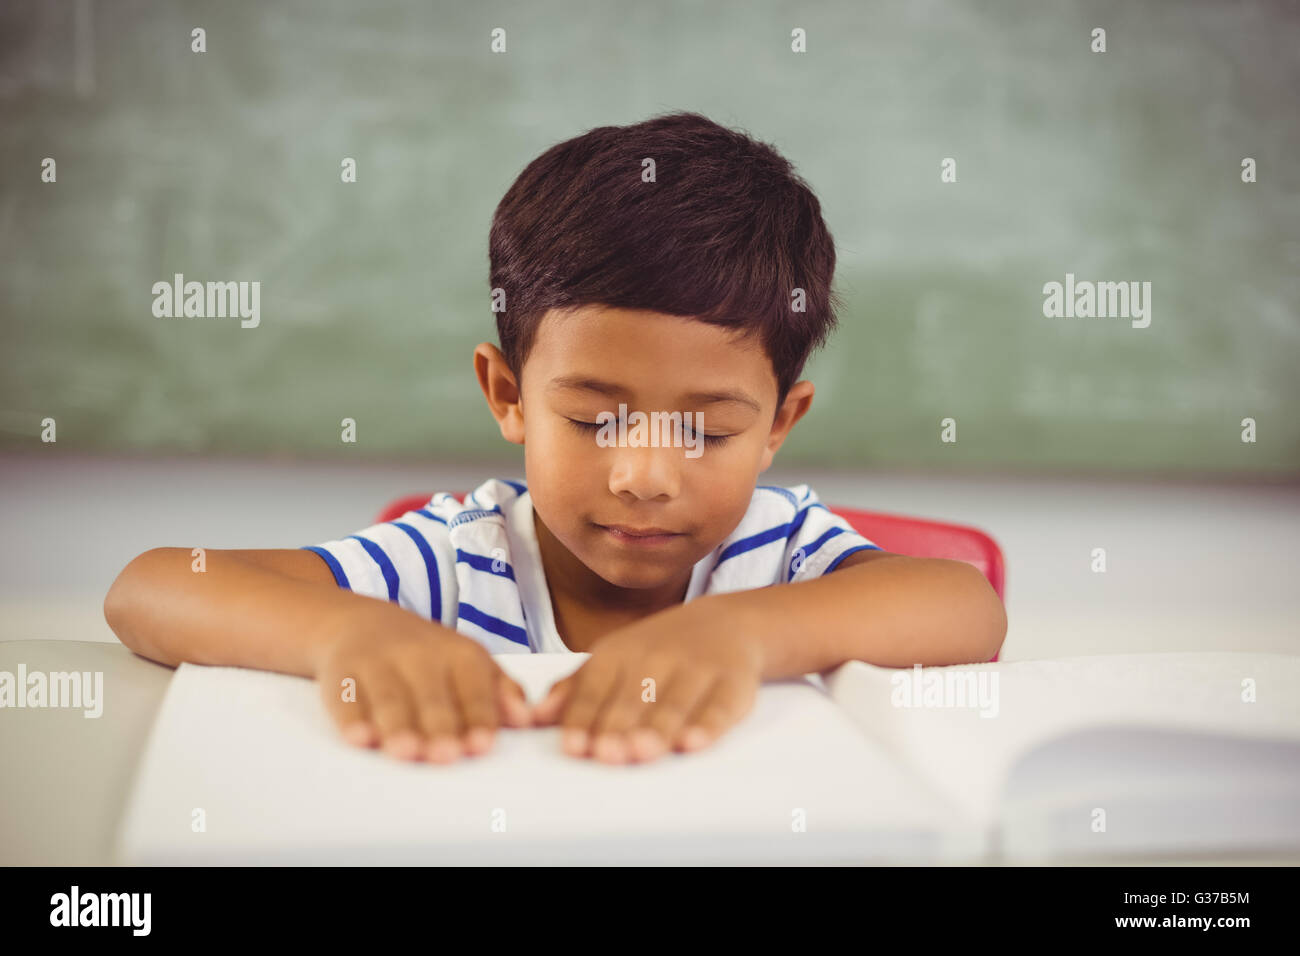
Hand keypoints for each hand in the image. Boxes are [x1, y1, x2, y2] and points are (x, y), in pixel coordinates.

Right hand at [314, 606, 531, 762]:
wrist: (361, 623)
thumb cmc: (428, 656)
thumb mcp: (470, 663)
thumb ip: (501, 692)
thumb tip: (527, 719)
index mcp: (459, 653)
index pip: (473, 687)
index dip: (478, 716)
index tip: (482, 745)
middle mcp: (419, 654)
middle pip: (431, 695)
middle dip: (440, 725)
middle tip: (447, 755)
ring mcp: (378, 662)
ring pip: (390, 697)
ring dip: (398, 725)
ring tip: (406, 752)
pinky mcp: (340, 673)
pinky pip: (345, 697)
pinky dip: (351, 718)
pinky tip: (359, 737)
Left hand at [531, 598, 763, 763]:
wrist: (727, 623)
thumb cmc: (657, 652)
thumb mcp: (613, 660)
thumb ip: (574, 690)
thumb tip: (533, 716)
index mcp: (620, 653)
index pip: (596, 687)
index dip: (584, 717)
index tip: (573, 747)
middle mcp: (657, 657)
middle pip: (634, 697)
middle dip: (618, 726)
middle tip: (605, 755)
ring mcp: (697, 668)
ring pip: (674, 703)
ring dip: (658, 728)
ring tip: (642, 751)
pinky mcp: (733, 683)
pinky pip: (720, 707)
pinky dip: (707, 725)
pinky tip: (693, 743)